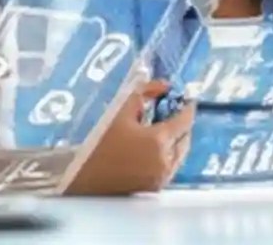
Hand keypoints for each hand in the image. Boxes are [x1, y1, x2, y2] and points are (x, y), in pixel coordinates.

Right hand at [68, 81, 195, 194]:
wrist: (85, 184)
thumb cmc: (99, 147)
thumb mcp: (119, 114)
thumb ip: (143, 93)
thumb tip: (164, 85)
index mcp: (158, 141)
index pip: (185, 120)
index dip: (187, 107)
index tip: (184, 99)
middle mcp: (166, 160)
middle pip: (185, 137)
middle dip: (181, 123)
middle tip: (169, 113)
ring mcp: (163, 176)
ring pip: (180, 152)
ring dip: (176, 139)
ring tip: (160, 130)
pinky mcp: (158, 187)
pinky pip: (172, 165)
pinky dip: (169, 154)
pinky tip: (153, 148)